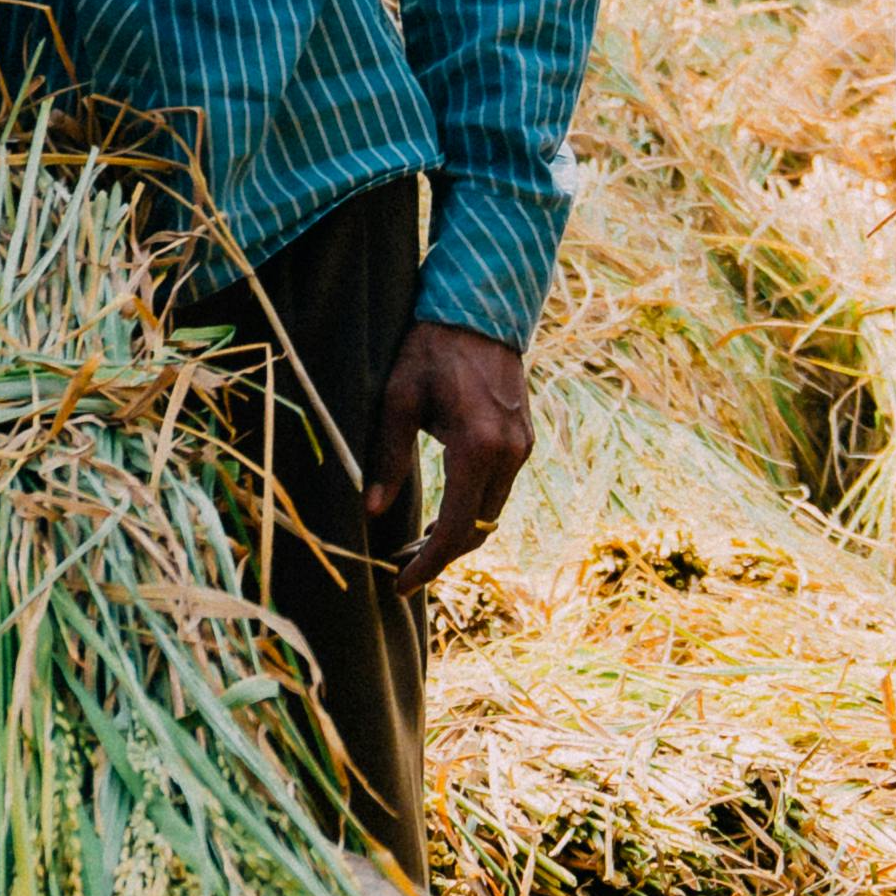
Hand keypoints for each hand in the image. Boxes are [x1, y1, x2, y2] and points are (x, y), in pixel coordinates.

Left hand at [371, 319, 534, 589]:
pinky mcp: (523, 440)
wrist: (480, 311)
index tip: (401, 585)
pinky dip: (473, 509)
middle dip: (442, 556)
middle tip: (403, 568)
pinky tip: (445, 510)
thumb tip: (371, 511)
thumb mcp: (398, 399)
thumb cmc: (432, 349)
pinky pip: (499, 490)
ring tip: (419, 544)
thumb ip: (387, 457)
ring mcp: (522, 448)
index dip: (428, 564)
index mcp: (478, 448)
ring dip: (459, 534)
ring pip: (492, 513)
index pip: (456, 528)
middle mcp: (509, 454)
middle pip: (479, 530)